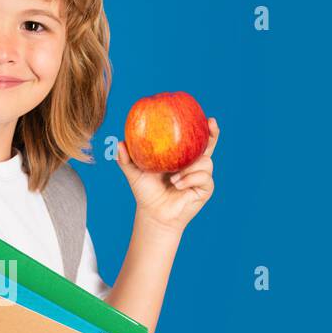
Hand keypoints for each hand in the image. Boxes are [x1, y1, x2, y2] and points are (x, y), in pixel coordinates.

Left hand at [116, 117, 219, 233]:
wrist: (153, 214)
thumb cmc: (146, 193)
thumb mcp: (134, 174)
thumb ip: (126, 159)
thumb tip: (118, 143)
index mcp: (181, 156)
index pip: (194, 139)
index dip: (203, 128)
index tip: (207, 118)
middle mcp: (194, 164)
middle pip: (209, 145)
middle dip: (213, 134)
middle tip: (210, 124)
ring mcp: (201, 176)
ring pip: (206, 162)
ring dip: (190, 168)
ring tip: (173, 177)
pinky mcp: (205, 189)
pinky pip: (204, 177)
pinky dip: (190, 179)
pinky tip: (177, 184)